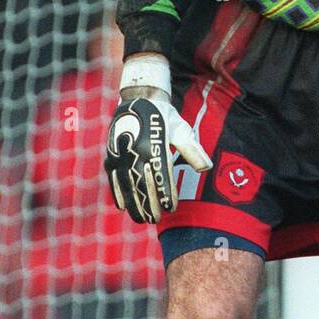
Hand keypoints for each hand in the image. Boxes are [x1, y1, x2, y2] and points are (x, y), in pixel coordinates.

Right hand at [105, 55, 211, 223]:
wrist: (136, 99)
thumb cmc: (164, 116)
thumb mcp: (180, 128)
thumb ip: (192, 149)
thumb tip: (206, 168)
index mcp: (153, 145)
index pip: (160, 176)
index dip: (165, 194)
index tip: (171, 208)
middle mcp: (134, 152)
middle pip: (142, 185)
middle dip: (149, 204)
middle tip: (156, 219)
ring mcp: (120, 154)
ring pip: (126, 186)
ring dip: (134, 204)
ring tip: (142, 219)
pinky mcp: (111, 155)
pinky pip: (113, 179)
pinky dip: (118, 194)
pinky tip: (123, 207)